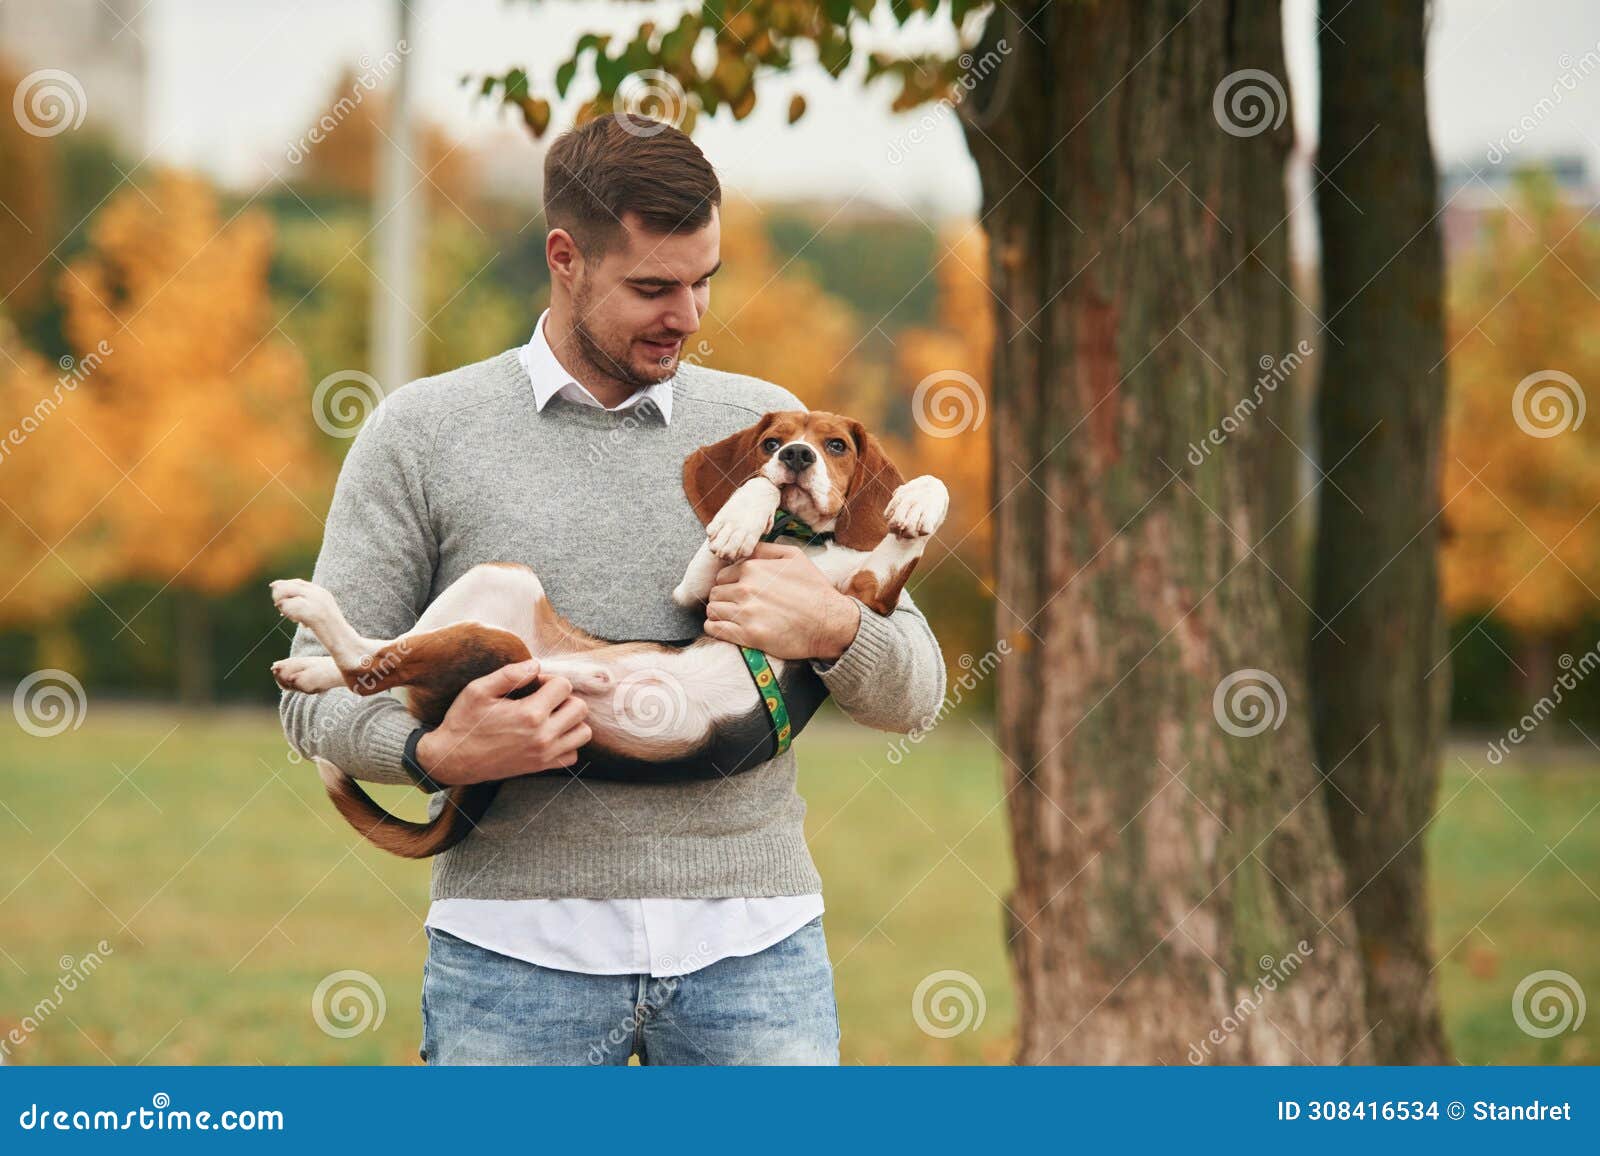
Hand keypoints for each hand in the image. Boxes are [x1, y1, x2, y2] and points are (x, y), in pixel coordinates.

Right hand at [415, 658, 591, 785]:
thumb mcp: (479, 690)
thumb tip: (536, 665)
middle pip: (580, 708)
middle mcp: (543, 736)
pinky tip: (548, 734)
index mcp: (529, 714)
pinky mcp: (541, 767)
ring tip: (550, 715)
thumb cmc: (464, 721)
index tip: (533, 685)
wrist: (452, 759)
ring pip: (583, 733)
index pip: (564, 686)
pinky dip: (567, 743)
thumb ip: (510, 674)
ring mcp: (544, 755)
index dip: (549, 680)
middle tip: (543, 698)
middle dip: (565, 697)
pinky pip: (572, 755)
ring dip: (571, 720)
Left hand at [703, 543, 860, 660]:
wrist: (829, 622)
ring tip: (732, 617)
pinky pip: (715, 630)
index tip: (738, 592)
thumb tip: (744, 548)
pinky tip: (725, 628)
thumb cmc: (813, 589)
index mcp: (752, 569)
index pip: (721, 576)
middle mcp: (745, 589)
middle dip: (723, 599)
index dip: (728, 584)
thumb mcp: (794, 556)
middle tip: (736, 606)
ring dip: (719, 614)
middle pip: (715, 594)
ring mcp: (745, 613)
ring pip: (713, 611)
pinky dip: (715, 629)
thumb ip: (764, 549)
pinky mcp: (748, 635)